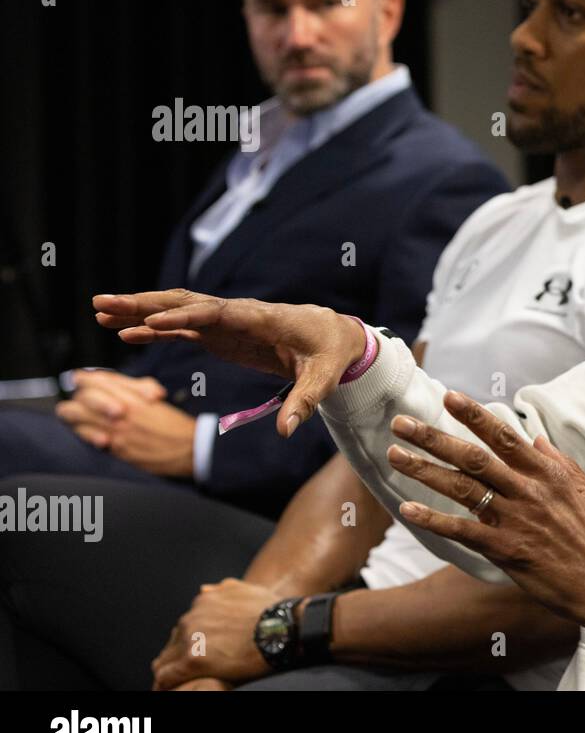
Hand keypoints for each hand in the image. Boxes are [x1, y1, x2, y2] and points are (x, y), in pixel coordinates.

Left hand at [57, 382, 195, 477]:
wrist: (191, 449)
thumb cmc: (175, 425)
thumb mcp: (154, 397)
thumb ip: (132, 387)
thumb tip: (108, 380)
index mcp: (133, 395)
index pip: (96, 380)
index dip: (84, 379)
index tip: (80, 380)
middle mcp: (122, 410)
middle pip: (82, 397)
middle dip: (77, 397)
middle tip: (78, 401)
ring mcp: (116, 430)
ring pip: (76, 416)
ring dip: (74, 416)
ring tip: (79, 417)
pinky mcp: (116, 448)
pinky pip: (87, 437)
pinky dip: (85, 434)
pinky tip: (92, 434)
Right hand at [93, 289, 367, 436]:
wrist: (334, 337)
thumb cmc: (330, 353)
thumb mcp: (323, 378)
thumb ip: (304, 402)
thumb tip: (286, 431)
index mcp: (264, 318)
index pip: (220, 313)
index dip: (188, 316)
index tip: (156, 321)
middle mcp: (239, 314)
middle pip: (187, 303)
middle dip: (147, 303)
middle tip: (105, 301)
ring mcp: (227, 323)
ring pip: (178, 311)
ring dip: (141, 310)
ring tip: (101, 310)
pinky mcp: (221, 335)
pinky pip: (182, 328)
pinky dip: (154, 328)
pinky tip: (126, 332)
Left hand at [151, 578, 282, 688]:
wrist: (284, 628)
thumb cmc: (274, 611)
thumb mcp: (248, 591)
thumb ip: (224, 590)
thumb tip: (204, 589)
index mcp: (203, 600)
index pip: (184, 627)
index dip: (188, 644)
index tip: (197, 656)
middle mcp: (192, 617)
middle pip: (172, 644)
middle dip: (179, 658)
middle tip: (191, 673)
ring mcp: (190, 638)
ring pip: (166, 661)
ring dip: (173, 672)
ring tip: (182, 684)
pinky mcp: (192, 660)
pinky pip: (166, 677)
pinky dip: (168, 685)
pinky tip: (176, 690)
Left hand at [387, 391, 584, 629]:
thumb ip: (561, 462)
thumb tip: (538, 438)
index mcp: (547, 473)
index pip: (504, 436)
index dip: (475, 416)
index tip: (449, 397)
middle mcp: (527, 491)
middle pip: (472, 456)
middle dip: (434, 437)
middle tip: (402, 423)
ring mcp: (514, 519)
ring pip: (461, 488)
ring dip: (424, 470)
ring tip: (395, 455)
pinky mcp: (505, 549)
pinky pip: (462, 530)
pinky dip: (433, 520)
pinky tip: (407, 509)